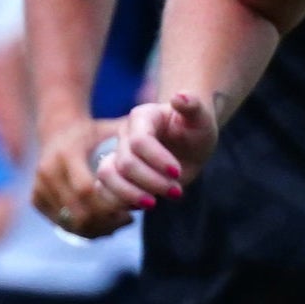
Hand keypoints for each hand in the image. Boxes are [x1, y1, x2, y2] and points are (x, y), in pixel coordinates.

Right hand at [31, 116, 138, 238]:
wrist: (58, 129)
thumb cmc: (97, 131)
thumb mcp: (117, 130)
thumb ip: (136, 146)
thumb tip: (172, 168)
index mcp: (66, 152)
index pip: (88, 191)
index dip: (115, 203)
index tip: (138, 205)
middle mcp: (47, 170)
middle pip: (80, 212)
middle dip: (109, 221)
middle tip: (131, 218)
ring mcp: (38, 186)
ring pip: (73, 223)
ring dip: (101, 228)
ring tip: (122, 220)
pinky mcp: (35, 199)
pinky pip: (64, 224)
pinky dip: (87, 228)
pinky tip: (107, 221)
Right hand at [100, 93, 217, 210]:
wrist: (187, 144)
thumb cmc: (195, 129)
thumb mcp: (201, 118)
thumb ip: (193, 105)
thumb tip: (180, 97)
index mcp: (142, 118)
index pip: (140, 141)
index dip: (158, 160)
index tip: (178, 172)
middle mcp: (125, 136)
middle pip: (125, 163)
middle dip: (152, 181)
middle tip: (177, 192)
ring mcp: (117, 156)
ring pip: (106, 177)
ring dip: (130, 195)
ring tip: (154, 204)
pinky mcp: (116, 176)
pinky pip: (103, 191)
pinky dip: (119, 203)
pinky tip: (142, 206)